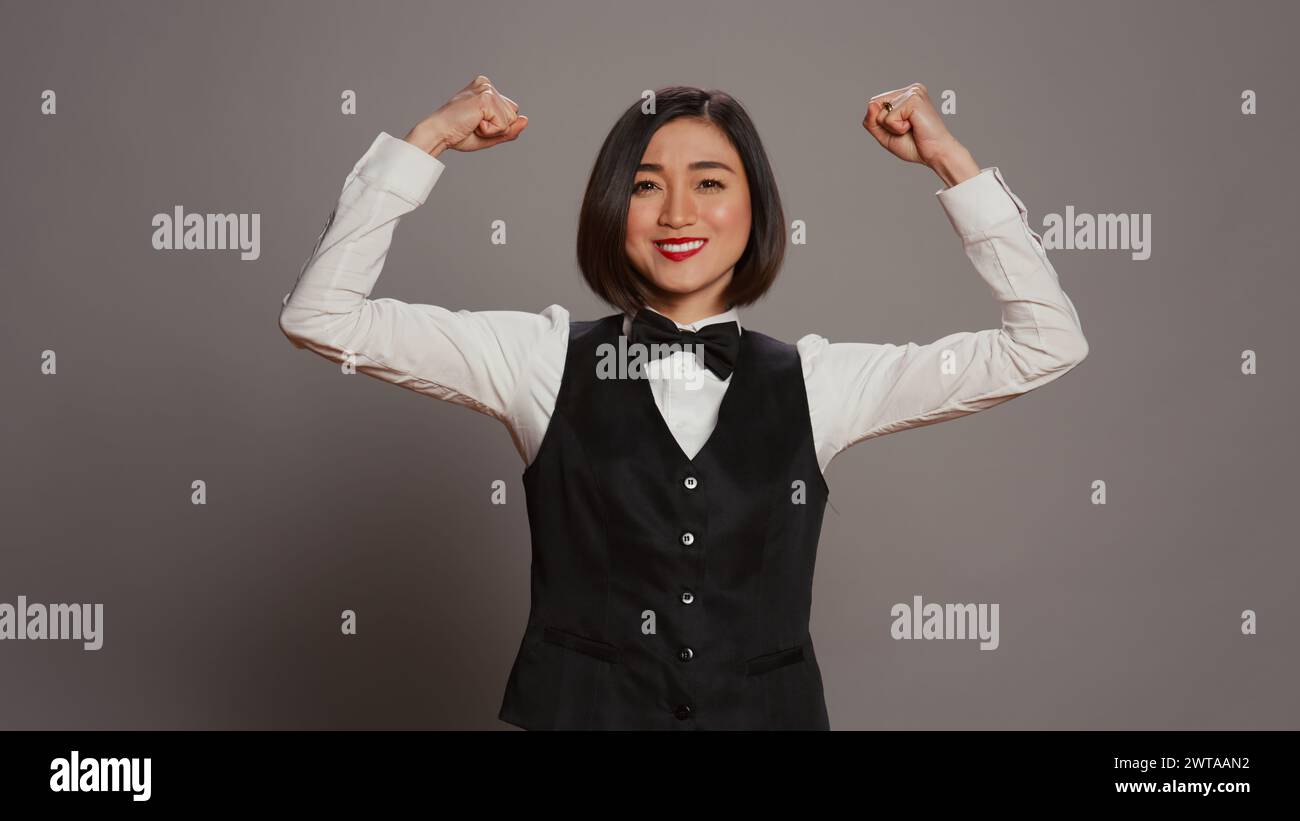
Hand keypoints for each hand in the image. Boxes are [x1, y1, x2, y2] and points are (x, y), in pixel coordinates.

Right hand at [404, 75, 528, 156]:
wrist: (439, 134)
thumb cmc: (459, 133)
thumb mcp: (490, 134)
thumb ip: (510, 130)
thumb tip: (526, 120)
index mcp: (486, 88)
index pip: (511, 113)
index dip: (497, 126)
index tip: (475, 123)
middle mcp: (486, 84)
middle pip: (513, 115)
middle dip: (497, 128)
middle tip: (473, 125)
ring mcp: (486, 89)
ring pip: (510, 121)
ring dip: (492, 130)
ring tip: (472, 123)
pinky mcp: (485, 98)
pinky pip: (503, 125)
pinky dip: (489, 131)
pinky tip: (473, 123)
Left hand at [863, 82, 976, 184]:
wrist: (936, 154)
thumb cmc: (915, 145)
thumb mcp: (885, 135)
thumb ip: (871, 121)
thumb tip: (871, 104)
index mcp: (904, 95)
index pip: (874, 104)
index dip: (880, 122)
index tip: (902, 129)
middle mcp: (910, 90)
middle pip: (874, 105)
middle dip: (884, 125)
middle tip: (907, 130)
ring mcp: (913, 92)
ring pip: (880, 112)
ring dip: (892, 128)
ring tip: (911, 128)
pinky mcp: (914, 99)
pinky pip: (889, 118)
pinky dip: (897, 129)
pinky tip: (914, 127)